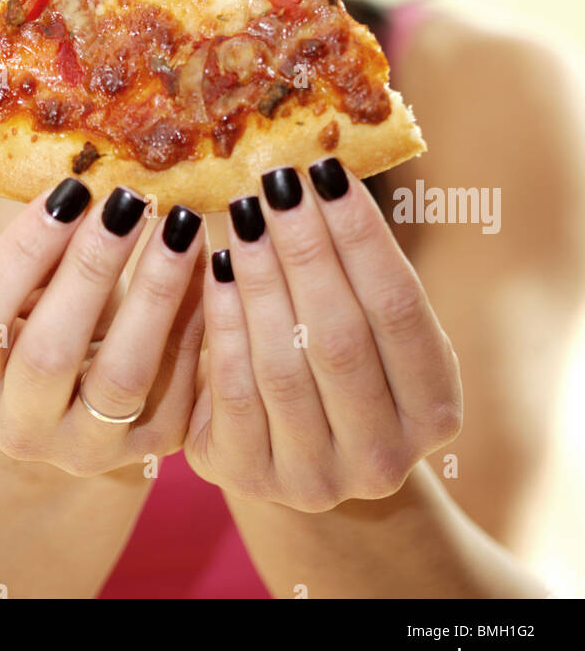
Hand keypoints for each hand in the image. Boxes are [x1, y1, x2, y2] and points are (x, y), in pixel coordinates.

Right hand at [0, 179, 205, 475]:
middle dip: (91, 268)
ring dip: (155, 294)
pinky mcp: (150, 450)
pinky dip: (198, 320)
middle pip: (47, 354)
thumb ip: (48, 249)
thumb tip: (88, 181)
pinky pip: (179, 385)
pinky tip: (212, 265)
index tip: (71, 188)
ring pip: (121, 376)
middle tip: (129, 201)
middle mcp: (18, 428)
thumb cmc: (57, 317)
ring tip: (182, 226)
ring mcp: (83, 450)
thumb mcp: (35, 289)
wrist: (93, 403)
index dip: (21, 250)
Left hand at [184, 158, 462, 508]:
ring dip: (261, 278)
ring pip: (283, 362)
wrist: (288, 444)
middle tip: (276, 182)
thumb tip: (319, 170)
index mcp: (434, 409)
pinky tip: (217, 265)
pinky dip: (224, 320)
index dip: (361, 235)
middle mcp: (384, 458)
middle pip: (340, 336)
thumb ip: (356, 266)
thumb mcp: (365, 320)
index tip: (327, 170)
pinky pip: (234, 388)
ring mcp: (317, 479)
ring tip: (243, 211)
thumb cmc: (333, 354)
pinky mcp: (251, 477)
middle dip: (306, 248)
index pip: (398, 307)